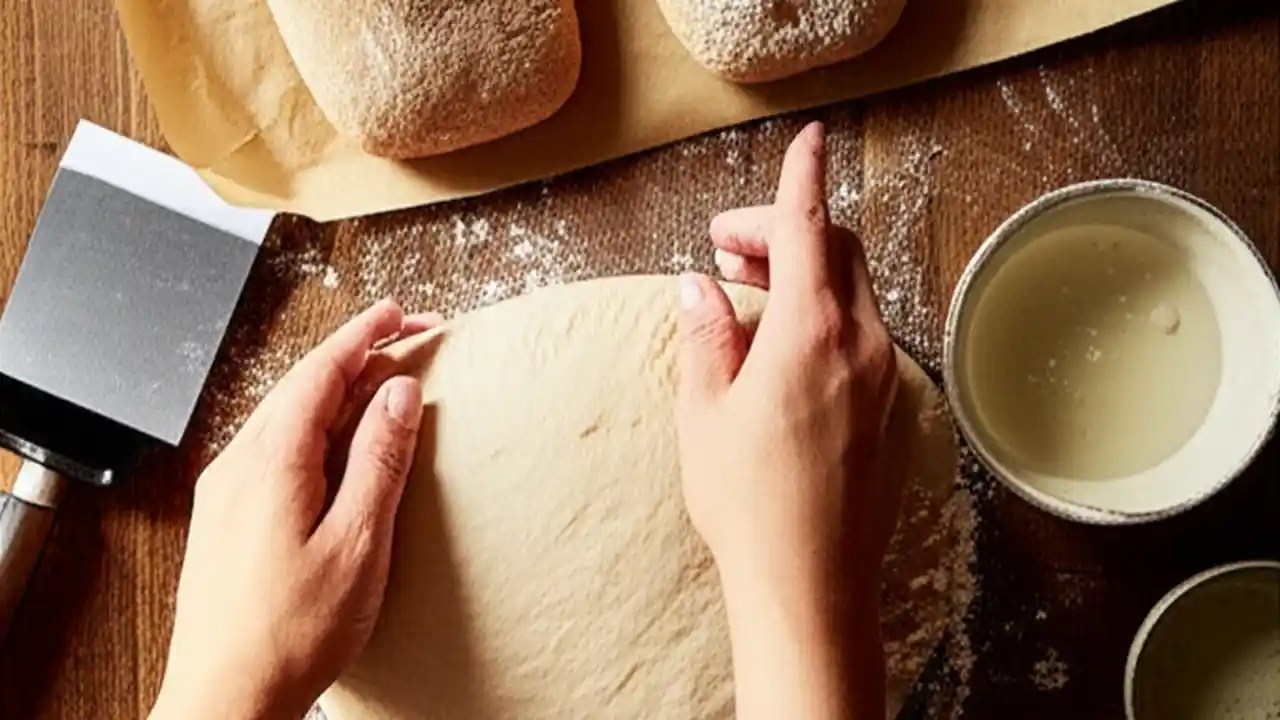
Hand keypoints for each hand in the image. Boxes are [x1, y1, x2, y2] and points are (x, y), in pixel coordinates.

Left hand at [151, 301, 439, 719]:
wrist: (226, 699)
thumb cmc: (290, 633)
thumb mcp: (358, 541)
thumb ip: (379, 460)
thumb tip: (397, 393)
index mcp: (270, 462)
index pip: (321, 370)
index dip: (364, 334)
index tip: (397, 312)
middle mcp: (237, 466)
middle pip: (302, 387)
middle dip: (357, 358)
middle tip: (408, 344)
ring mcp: (226, 492)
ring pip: (288, 417)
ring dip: (339, 395)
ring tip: (386, 393)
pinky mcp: (228, 518)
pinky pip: (275, 449)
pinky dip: (318, 430)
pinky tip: (343, 451)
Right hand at [675, 123, 898, 718]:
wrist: (810, 585)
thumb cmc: (749, 504)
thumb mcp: (705, 412)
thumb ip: (706, 335)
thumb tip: (699, 288)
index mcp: (811, 335)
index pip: (811, 230)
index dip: (802, 179)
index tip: (808, 141)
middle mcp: (862, 345)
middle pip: (839, 251)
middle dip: (785, 232)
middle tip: (727, 251)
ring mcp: (886, 378)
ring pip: (853, 291)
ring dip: (806, 274)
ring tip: (749, 293)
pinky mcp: (893, 408)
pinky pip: (863, 334)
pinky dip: (825, 315)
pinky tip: (784, 348)